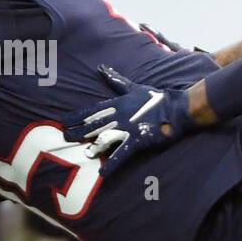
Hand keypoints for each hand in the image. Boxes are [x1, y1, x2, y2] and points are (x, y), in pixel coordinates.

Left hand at [62, 65, 193, 174]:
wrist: (177, 108)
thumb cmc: (156, 98)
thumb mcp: (133, 87)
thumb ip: (116, 80)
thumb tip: (101, 68)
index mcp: (118, 104)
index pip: (93, 110)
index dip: (77, 115)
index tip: (64, 120)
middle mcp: (119, 116)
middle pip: (94, 124)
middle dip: (78, 130)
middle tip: (64, 135)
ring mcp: (128, 129)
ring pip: (105, 138)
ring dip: (93, 146)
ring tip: (81, 154)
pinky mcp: (138, 140)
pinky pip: (122, 153)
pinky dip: (112, 163)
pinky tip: (102, 173)